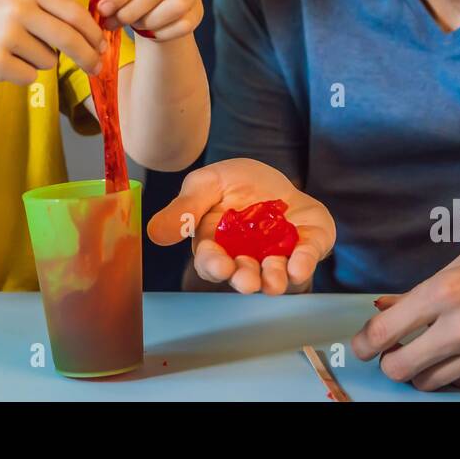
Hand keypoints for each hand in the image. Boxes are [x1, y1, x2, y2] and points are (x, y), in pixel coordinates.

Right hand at [0, 0, 106, 85]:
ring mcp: (5, 34)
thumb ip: (51, 10)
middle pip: (68, 38)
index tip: (103, 46)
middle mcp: (17, 7)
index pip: (74, 12)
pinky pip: (30, 76)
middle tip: (96, 68)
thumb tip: (95, 33)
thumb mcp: (16, 0)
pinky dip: (22, 75)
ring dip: (40, 63)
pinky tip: (3, 64)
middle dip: (87, 56)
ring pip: (49, 60)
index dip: (93, 33)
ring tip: (15, 53)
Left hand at [93, 0, 202, 40]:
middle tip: (112, 21)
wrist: (152, 8)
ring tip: (132, 23)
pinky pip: (182, 25)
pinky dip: (161, 32)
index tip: (104, 7)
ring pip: (175, 7)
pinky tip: (148, 31)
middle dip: (131, 8)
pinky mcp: (199, 9)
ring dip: (148, 20)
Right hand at [147, 158, 335, 294]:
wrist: (275, 177)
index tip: (221, 265)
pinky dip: (304, 262)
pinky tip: (299, 264)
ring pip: (275, 275)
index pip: (211, 262)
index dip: (215, 266)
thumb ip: (184, 208)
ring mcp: (279, 255)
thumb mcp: (206, 184)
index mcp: (217, 246)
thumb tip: (153, 233)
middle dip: (245, 279)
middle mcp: (247, 258)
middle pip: (243, 276)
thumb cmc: (236, 185)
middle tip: (248, 280)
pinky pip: (306, 257)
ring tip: (274, 276)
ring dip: (274, 279)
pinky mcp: (307, 246)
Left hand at [351, 222, 459, 390]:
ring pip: (429, 381)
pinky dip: (451, 372)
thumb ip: (424, 286)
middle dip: (388, 361)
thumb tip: (386, 304)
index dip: (364, 342)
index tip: (361, 344)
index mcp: (447, 290)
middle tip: (390, 348)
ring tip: (427, 346)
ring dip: (420, 368)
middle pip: (400, 368)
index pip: (385, 331)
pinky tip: (458, 350)